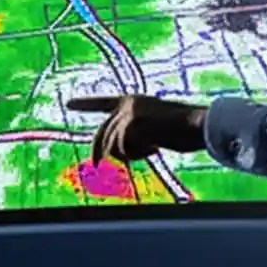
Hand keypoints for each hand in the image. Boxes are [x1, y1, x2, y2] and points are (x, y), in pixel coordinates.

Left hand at [66, 94, 207, 165]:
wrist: (198, 124)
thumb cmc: (185, 129)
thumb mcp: (154, 126)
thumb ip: (134, 132)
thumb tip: (113, 152)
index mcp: (133, 101)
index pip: (103, 102)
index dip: (85, 103)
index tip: (68, 104)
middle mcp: (127, 105)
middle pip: (103, 134)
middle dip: (99, 152)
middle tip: (95, 165)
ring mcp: (128, 115)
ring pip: (112, 147)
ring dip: (130, 155)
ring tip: (153, 148)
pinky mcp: (130, 126)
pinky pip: (124, 151)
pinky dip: (139, 155)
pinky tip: (156, 148)